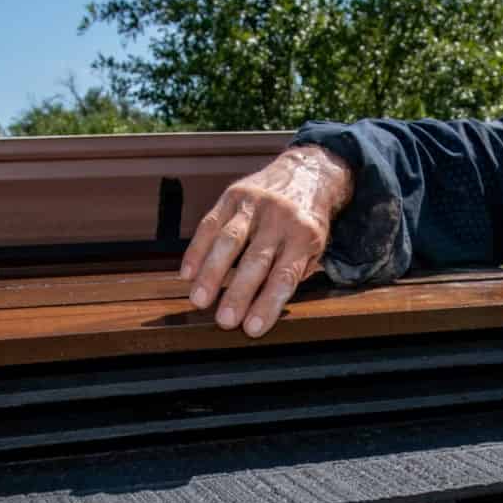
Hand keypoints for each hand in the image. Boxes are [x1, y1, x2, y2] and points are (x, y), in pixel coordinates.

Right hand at [179, 146, 353, 335]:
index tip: (251, 328)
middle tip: (223, 321)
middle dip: (238, 293)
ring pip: (229, 241)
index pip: (285, 275)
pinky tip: (187, 273)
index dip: (267, 303)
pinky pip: (210, 224)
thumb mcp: (315, 247)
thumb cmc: (308, 222)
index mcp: (305, 236)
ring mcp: (255, 205)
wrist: (306, 173)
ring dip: (211, 273)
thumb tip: (264, 307)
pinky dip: (196, 250)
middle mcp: (280, 218)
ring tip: (199, 300)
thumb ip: (293, 272)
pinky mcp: (234, 195)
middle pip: (255, 261)